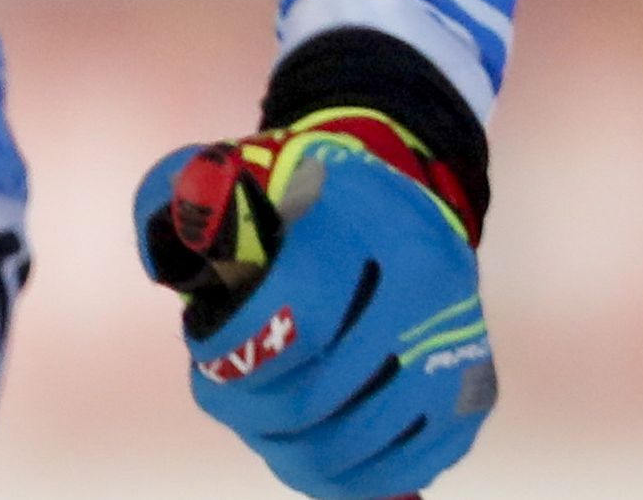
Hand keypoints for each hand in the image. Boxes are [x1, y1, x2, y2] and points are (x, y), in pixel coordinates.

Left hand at [132, 108, 496, 498]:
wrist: (394, 209)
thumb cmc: (298, 198)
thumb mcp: (241, 172)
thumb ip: (190, 201)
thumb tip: (172, 260)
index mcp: (371, 222)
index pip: (298, 321)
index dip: (234, 354)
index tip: (204, 351)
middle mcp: (431, 286)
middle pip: (317, 398)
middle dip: (248, 408)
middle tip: (222, 392)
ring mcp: (460, 351)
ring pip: (350, 448)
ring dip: (283, 446)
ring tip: (256, 416)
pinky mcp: (470, 402)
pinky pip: (394, 473)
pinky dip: (337, 474)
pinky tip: (302, 443)